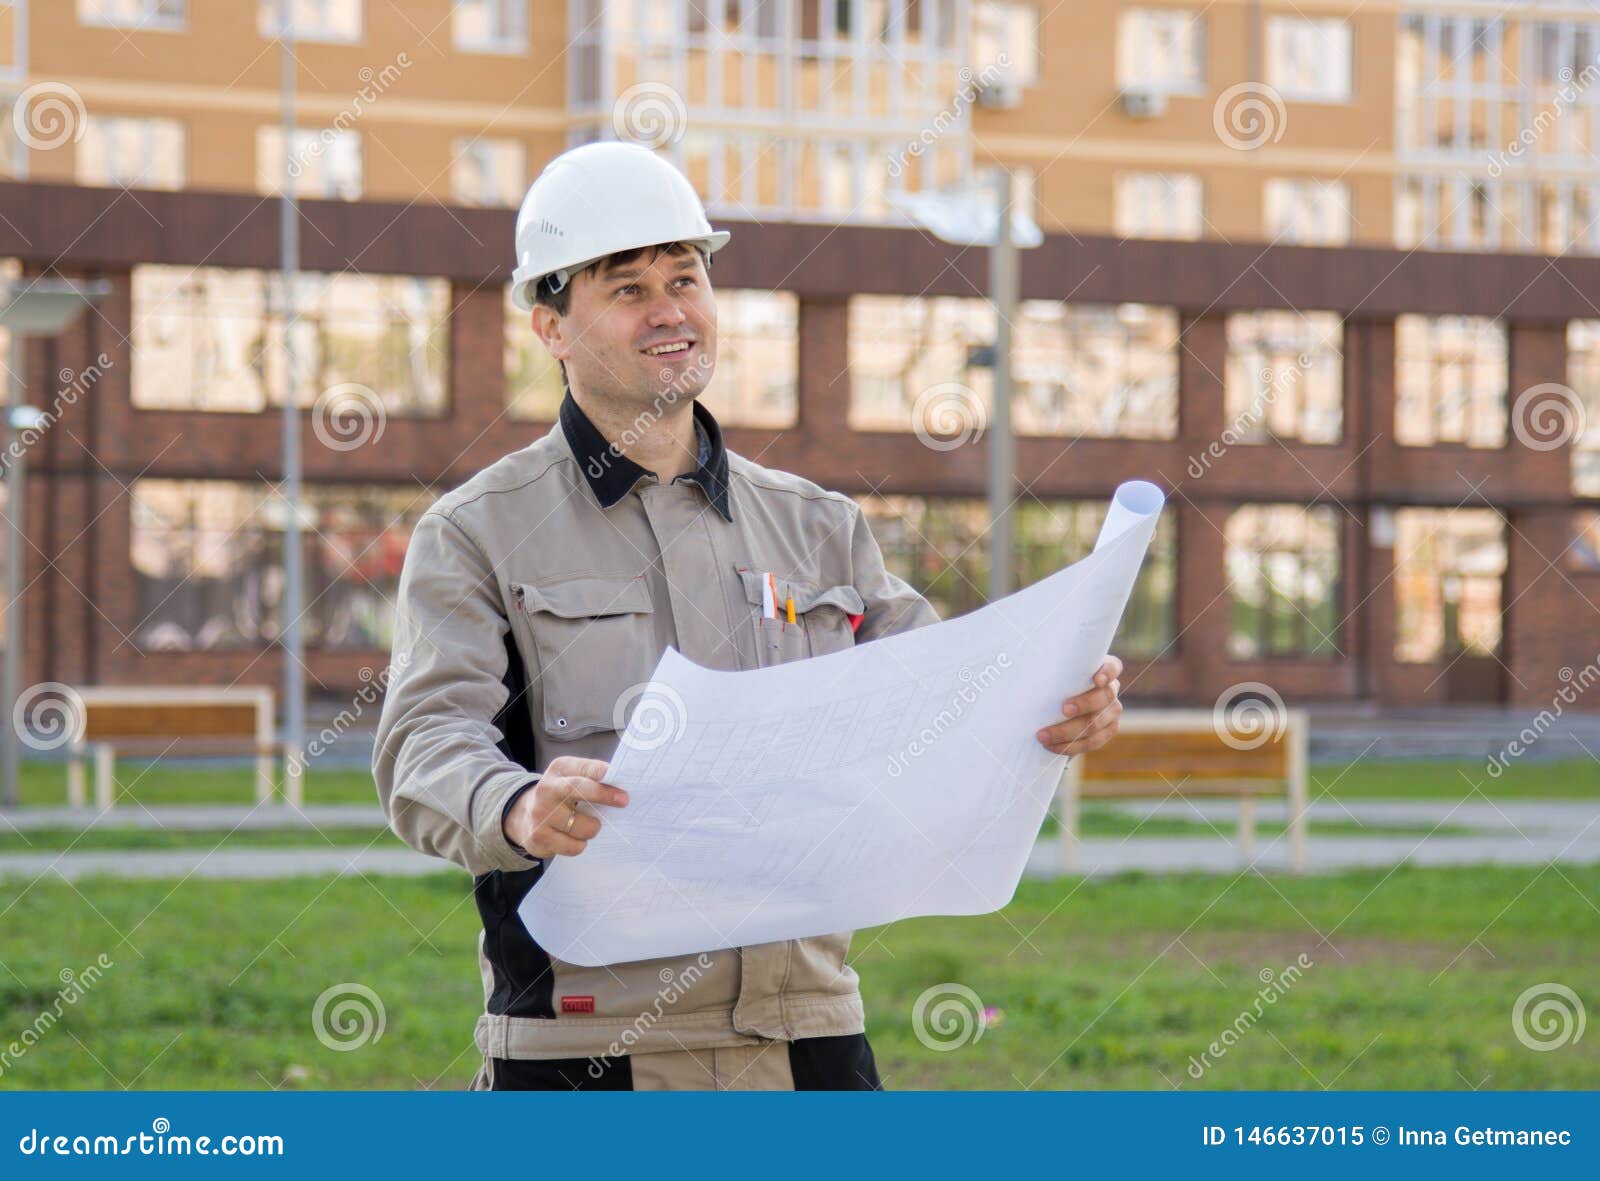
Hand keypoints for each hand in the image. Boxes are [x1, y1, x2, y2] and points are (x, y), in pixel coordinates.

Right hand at [503, 756, 628, 858]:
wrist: (524, 815)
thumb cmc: (561, 796)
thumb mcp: (572, 778)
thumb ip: (593, 778)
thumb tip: (623, 783)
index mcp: (559, 769)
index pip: (582, 768)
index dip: (601, 773)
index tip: (617, 777)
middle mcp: (547, 789)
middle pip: (576, 788)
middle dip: (603, 794)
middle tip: (623, 800)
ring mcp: (541, 814)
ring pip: (582, 826)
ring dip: (592, 828)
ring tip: (588, 825)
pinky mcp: (538, 837)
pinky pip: (573, 846)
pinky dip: (580, 844)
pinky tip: (574, 837)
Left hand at [1035, 655, 1122, 756]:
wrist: (1055, 707)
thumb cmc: (1051, 683)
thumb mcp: (1050, 672)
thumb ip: (1046, 668)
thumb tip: (1014, 663)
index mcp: (1102, 669)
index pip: (1112, 667)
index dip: (1108, 673)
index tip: (1097, 679)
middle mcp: (1110, 690)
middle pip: (1105, 697)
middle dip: (1084, 704)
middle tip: (1063, 709)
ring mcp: (1111, 711)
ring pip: (1096, 723)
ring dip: (1068, 731)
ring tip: (1044, 735)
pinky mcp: (1107, 731)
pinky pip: (1093, 742)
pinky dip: (1071, 746)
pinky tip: (1053, 746)